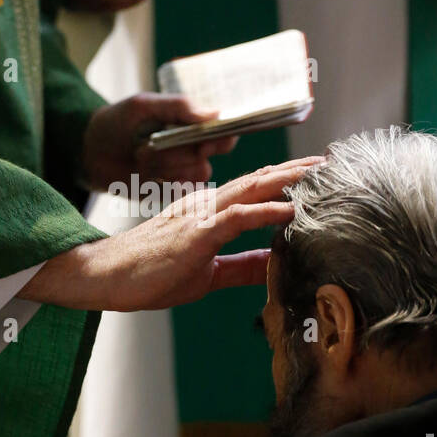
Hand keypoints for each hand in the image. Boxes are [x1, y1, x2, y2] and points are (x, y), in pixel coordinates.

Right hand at [18, 158, 325, 311]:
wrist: (103, 276)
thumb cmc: (147, 274)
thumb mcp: (207, 272)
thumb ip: (242, 265)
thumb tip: (275, 263)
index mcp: (208, 212)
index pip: (255, 188)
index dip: (287, 178)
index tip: (318, 175)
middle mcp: (207, 205)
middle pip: (260, 179)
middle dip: (298, 170)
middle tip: (333, 160)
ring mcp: (200, 216)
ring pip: (252, 189)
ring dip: (290, 180)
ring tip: (321, 173)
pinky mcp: (194, 234)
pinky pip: (236, 218)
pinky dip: (266, 211)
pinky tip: (290, 209)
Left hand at [81, 93, 238, 189]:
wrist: (88, 151)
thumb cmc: (116, 121)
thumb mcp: (143, 105)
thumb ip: (178, 106)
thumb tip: (214, 114)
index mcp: (192, 126)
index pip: (224, 134)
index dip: (220, 139)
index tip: (202, 142)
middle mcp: (192, 150)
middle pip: (208, 158)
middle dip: (182, 154)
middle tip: (154, 146)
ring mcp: (180, 172)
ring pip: (194, 176)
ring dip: (166, 166)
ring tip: (139, 156)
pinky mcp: (167, 191)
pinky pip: (180, 192)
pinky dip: (162, 183)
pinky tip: (144, 175)